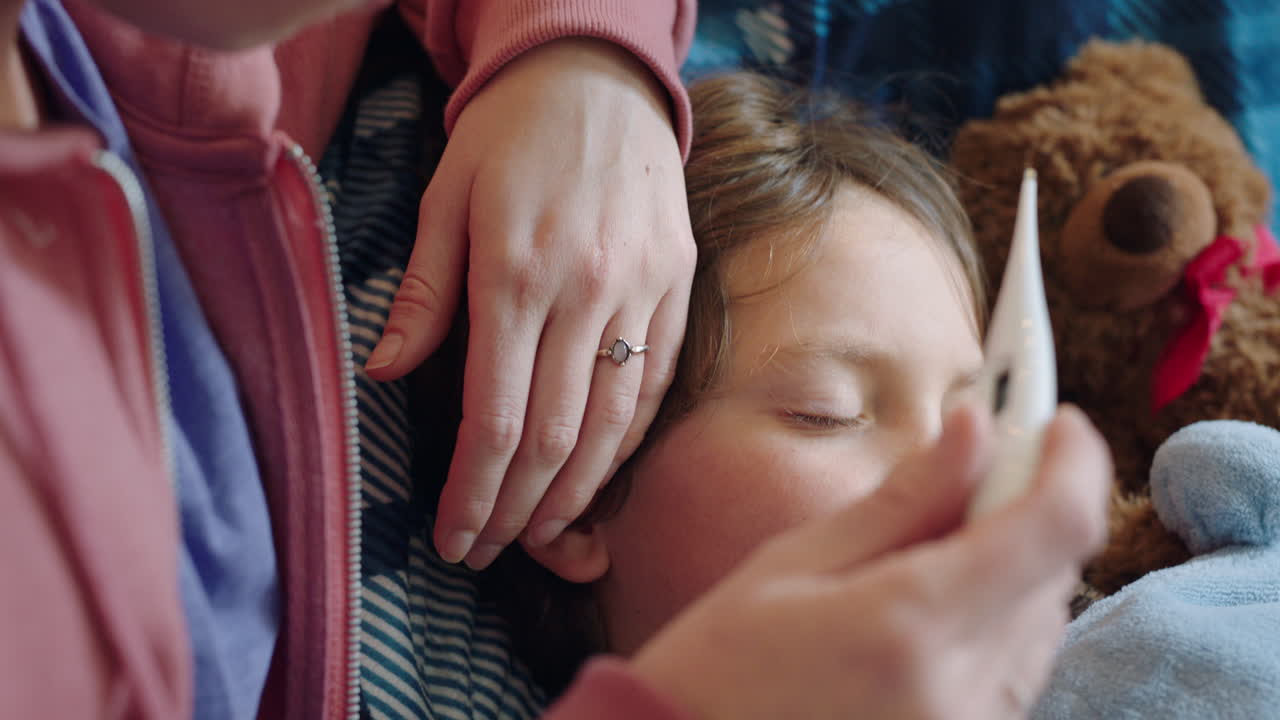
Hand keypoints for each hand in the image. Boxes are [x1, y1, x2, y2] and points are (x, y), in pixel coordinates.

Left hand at [364, 38, 695, 568]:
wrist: (596, 77)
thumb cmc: (507, 138)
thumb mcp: (443, 200)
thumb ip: (421, 295)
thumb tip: (381, 375)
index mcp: (513, 271)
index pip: (494, 416)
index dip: (472, 491)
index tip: (453, 537)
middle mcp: (584, 289)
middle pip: (554, 435)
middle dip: (516, 508)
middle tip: (487, 548)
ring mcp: (641, 289)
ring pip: (613, 421)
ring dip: (575, 490)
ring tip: (539, 531)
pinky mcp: (676, 285)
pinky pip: (657, 380)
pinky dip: (627, 438)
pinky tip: (597, 472)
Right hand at [630, 405, 1111, 719]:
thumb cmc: (718, 670)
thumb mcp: (792, 566)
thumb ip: (899, 500)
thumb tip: (973, 428)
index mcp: (912, 627)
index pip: (1053, 527)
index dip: (1072, 460)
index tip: (1056, 419)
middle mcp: (964, 692)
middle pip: (1056, 571)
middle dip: (1029, 504)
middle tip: (975, 462)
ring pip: (1042, 621)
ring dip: (1011, 562)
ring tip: (933, 539)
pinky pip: (1014, 670)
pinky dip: (992, 618)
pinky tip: (928, 601)